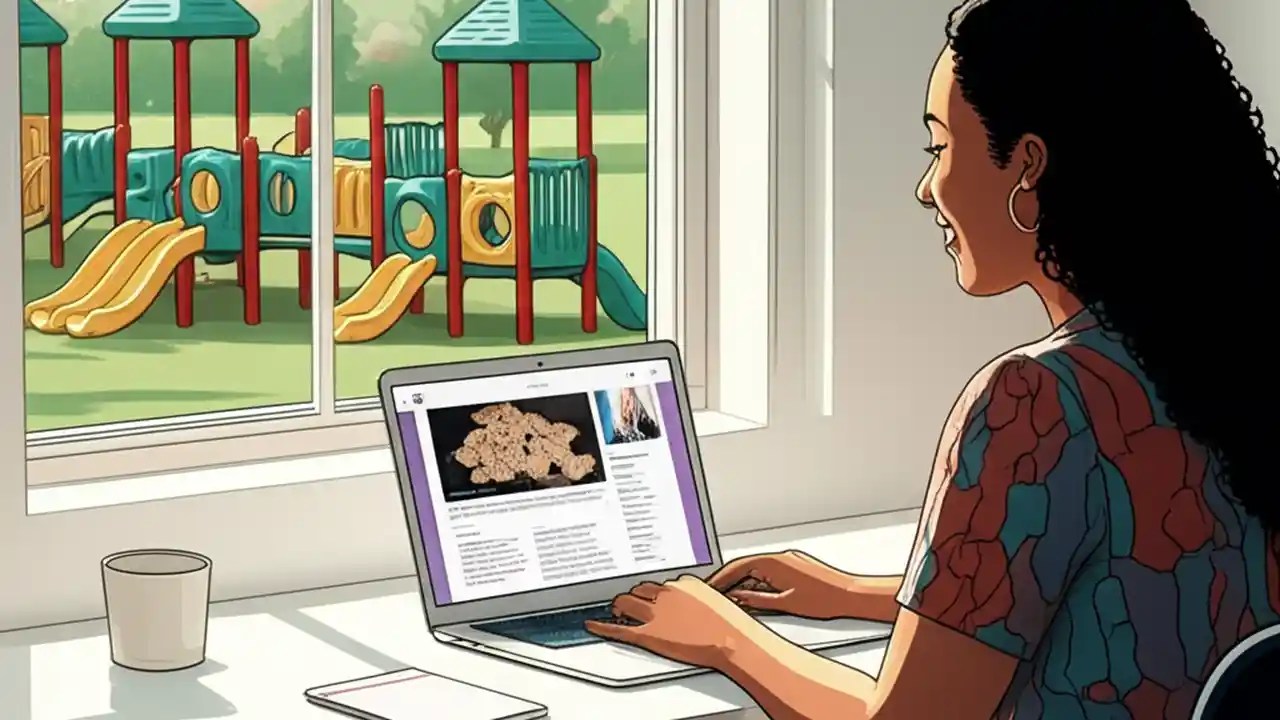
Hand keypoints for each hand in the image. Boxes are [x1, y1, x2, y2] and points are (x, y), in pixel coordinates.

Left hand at [584, 575, 758, 669]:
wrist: (734, 640)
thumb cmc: (732, 625)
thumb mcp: (715, 601)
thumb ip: (699, 597)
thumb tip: (694, 602)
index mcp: (684, 583)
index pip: (659, 582)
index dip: (651, 591)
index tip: (648, 593)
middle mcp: (667, 594)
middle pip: (640, 589)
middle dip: (633, 595)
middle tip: (628, 601)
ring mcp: (657, 613)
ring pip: (627, 602)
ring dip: (620, 605)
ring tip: (617, 609)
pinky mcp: (650, 634)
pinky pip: (620, 628)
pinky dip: (603, 627)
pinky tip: (592, 625)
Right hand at [708, 550, 855, 619]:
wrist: (850, 595)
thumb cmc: (824, 598)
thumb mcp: (784, 604)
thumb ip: (757, 600)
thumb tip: (738, 598)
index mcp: (773, 562)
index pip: (738, 567)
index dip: (721, 578)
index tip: (709, 587)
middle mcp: (779, 557)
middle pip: (745, 567)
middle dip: (730, 581)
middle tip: (716, 595)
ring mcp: (787, 561)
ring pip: (757, 571)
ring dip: (744, 584)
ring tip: (733, 600)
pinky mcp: (794, 567)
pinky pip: (768, 573)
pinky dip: (758, 584)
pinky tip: (754, 597)